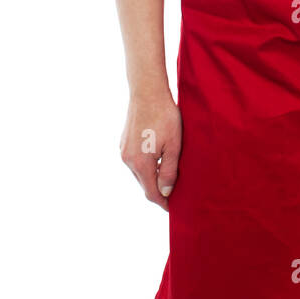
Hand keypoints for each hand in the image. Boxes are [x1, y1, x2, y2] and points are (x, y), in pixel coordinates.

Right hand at [120, 93, 182, 210]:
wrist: (147, 91)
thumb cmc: (164, 116)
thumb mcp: (174, 145)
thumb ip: (169, 171)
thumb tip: (166, 192)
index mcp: (140, 163)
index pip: (151, 193)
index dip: (163, 202)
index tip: (173, 207)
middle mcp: (128, 160)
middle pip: (144, 184)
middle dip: (158, 189)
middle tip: (176, 191)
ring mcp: (123, 150)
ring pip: (139, 172)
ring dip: (152, 176)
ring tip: (169, 173)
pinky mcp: (124, 142)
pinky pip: (135, 161)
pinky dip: (146, 165)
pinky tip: (158, 156)